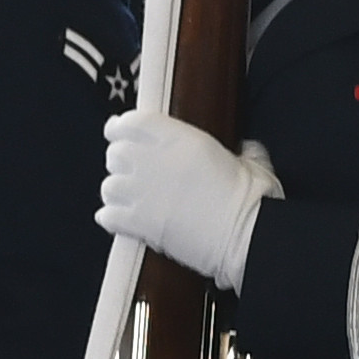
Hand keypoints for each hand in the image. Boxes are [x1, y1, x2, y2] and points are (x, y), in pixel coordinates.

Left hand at [99, 111, 275, 290]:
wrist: (245, 235)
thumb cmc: (251, 200)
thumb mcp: (251, 164)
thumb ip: (243, 153)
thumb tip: (248, 151)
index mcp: (181, 140)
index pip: (133, 122)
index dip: (121, 128)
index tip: (119, 132)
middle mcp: (156, 160)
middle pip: (116, 153)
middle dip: (120, 161)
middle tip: (131, 171)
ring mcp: (144, 191)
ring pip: (109, 185)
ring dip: (116, 191)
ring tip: (128, 199)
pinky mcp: (139, 222)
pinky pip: (107, 216)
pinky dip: (110, 218)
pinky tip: (121, 221)